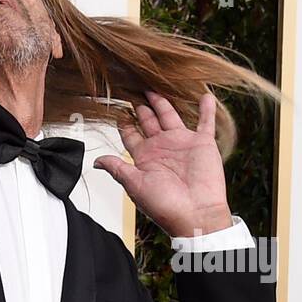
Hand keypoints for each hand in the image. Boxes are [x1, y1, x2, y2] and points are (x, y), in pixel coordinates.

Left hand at [93, 90, 231, 238]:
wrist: (195, 214)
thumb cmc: (164, 205)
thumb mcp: (135, 185)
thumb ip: (117, 169)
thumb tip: (96, 161)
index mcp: (144, 157)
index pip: (131, 134)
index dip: (124, 120)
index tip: (116, 104)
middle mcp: (162, 147)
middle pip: (148, 121)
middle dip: (141, 105)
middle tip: (133, 87)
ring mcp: (182, 143)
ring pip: (171, 116)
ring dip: (163, 102)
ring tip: (155, 86)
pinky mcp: (202, 143)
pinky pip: (205, 122)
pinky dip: (206, 109)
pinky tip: (204, 95)